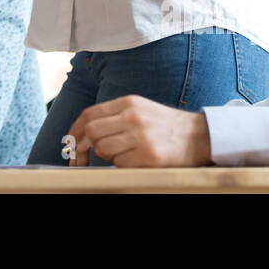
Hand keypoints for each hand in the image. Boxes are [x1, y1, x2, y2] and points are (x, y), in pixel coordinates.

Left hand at [66, 95, 212, 167]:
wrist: (199, 136)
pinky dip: (122, 165)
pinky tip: (135, 161)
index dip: (74, 131)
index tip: (70, 143)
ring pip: (104, 149)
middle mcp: (133, 117)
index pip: (89, 114)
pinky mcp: (149, 156)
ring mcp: (141, 137)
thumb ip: (114, 116)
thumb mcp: (140, 109)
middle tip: (85, 156)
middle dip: (84, 147)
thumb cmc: (165, 125)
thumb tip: (84, 133)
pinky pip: (121, 164)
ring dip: (107, 156)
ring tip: (122, 155)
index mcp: (128, 103)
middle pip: (92, 132)